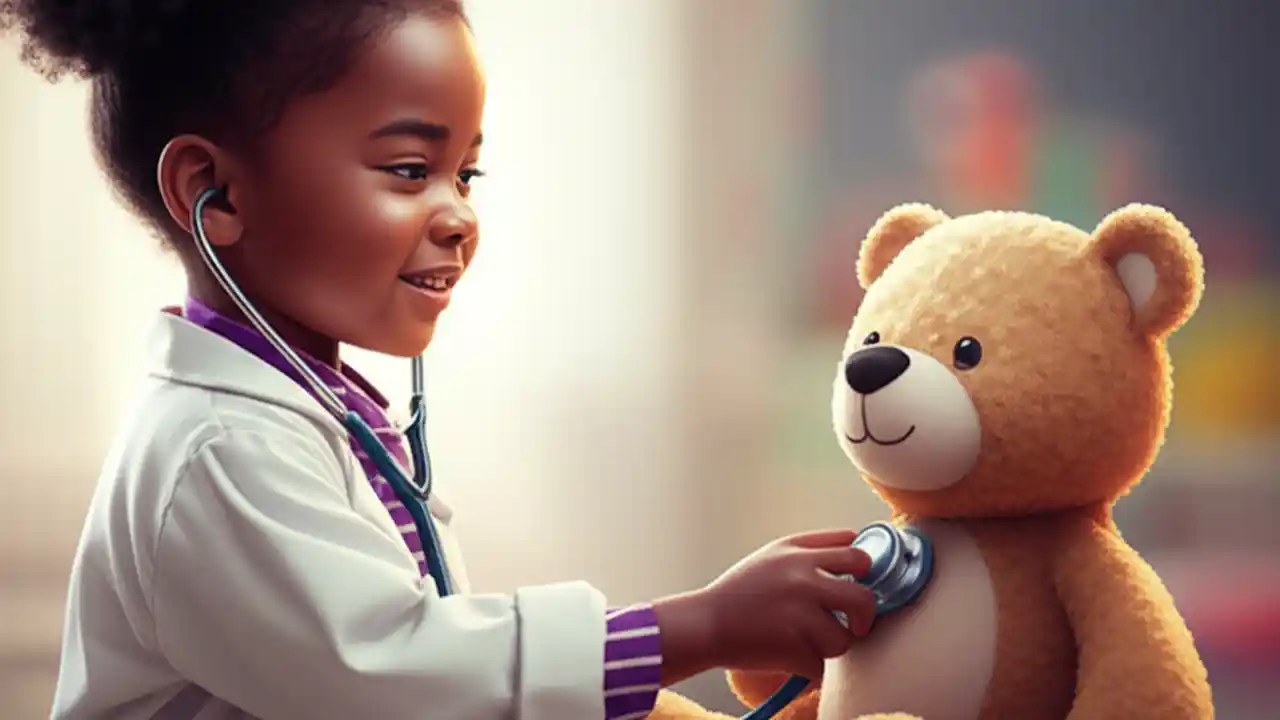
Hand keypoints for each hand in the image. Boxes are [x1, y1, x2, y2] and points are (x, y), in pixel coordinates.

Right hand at [653, 528, 875, 683]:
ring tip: (808, 640)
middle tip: (856, 624)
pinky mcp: (794, 651)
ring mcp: (800, 618)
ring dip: (831, 645)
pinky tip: (790, 654)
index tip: (859, 583)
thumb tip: (857, 543)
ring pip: (844, 639)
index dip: (864, 572)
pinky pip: (821, 665)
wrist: (707, 624)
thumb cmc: (742, 589)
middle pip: (863, 599)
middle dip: (864, 615)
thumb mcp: (774, 554)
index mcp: (799, 556)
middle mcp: (803, 582)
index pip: (856, 555)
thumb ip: (814, 546)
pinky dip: (810, 666)